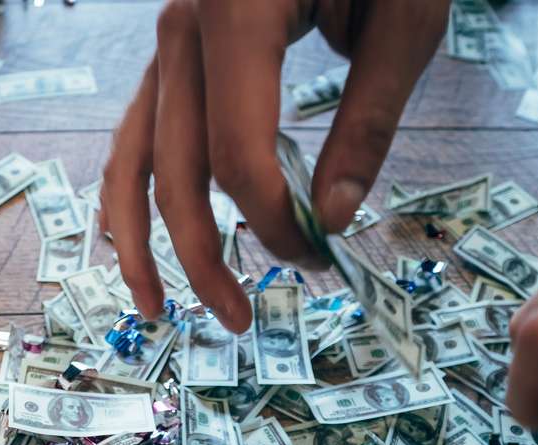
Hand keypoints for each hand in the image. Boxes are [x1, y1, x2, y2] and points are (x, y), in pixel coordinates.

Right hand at [102, 0, 446, 332]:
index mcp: (235, 11)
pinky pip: (137, 129)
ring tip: (159, 308)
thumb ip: (366, 118)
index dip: (274, 223)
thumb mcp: (405, 14)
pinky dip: (133, 191)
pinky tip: (139, 242)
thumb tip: (334, 217)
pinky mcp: (174, 47)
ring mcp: (167, 36)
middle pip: (178, 170)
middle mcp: (181, 26)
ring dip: (143, 242)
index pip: (240, 156)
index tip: (317, 257)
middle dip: (206, 256)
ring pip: (132, 157)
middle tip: (242, 320)